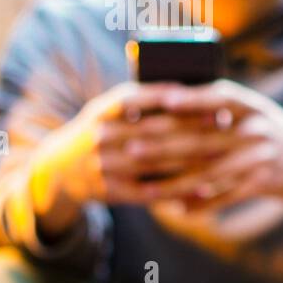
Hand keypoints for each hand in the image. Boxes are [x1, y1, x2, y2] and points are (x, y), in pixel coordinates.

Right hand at [29, 82, 222, 234]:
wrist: (60, 169)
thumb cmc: (102, 131)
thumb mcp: (109, 112)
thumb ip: (142, 103)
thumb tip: (190, 90)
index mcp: (101, 111)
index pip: (134, 99)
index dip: (166, 97)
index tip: (198, 94)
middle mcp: (100, 137)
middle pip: (152, 131)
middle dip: (190, 126)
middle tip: (222, 122)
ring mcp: (104, 166)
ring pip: (155, 162)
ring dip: (191, 158)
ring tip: (221, 152)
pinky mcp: (112, 191)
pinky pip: (151, 192)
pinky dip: (179, 189)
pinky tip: (205, 187)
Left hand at [136, 80, 282, 216]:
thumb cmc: (276, 133)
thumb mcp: (257, 114)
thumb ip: (222, 110)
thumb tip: (170, 105)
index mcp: (253, 106)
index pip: (219, 96)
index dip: (192, 97)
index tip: (163, 97)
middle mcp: (258, 130)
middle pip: (203, 138)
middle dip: (162, 145)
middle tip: (130, 148)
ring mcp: (262, 158)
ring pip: (209, 172)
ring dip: (174, 183)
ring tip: (145, 189)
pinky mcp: (265, 183)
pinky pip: (227, 195)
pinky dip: (202, 203)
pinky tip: (179, 209)